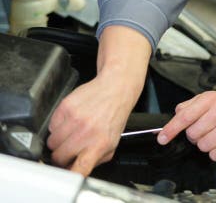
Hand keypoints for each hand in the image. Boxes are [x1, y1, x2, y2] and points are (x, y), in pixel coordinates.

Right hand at [47, 25, 149, 175]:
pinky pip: (50, 126)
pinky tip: (71, 120)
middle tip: (71, 146)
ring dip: (59, 140)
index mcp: (100, 144)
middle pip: (58, 157)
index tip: (65, 173)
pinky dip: (57, 125)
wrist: (116, 88)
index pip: (79, 168)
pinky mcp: (65, 107)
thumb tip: (77, 170)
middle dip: (62, 155)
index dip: (69, 174)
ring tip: (73, 131)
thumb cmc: (114, 115)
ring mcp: (75, 120)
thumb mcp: (112, 142)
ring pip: (51, 142)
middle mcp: (87, 132)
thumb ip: (95, 159)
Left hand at [157, 93, 215, 160]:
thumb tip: (174, 117)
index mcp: (212, 99)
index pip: (184, 116)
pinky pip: (215, 155)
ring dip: (208, 145)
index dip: (170, 130)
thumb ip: (191, 106)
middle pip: (192, 134)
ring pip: (202, 146)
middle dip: (197, 136)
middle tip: (209, 130)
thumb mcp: (213, 101)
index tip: (162, 138)